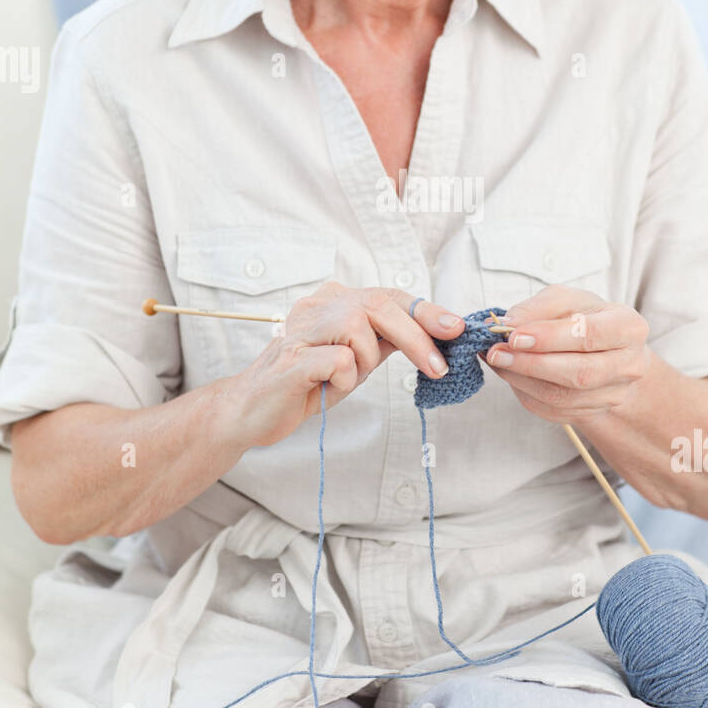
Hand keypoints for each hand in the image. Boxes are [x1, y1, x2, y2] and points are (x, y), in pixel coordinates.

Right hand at [220, 284, 463, 448]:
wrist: (252, 412)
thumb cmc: (306, 385)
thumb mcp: (356, 359)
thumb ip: (385, 340)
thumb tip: (435, 331)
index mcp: (334, 300)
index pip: (389, 296)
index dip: (426, 311)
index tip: (456, 327)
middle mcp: (318, 304)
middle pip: (380, 305)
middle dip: (416, 337)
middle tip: (439, 367)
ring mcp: (302, 327)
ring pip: (360, 330)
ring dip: (364, 363)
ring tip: (343, 380)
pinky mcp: (292, 356)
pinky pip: (339, 361)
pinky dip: (343, 380)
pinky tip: (324, 387)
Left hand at [482, 285, 649, 421]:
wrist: (605, 349)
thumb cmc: (585, 317)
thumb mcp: (566, 300)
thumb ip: (538, 308)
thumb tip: (507, 324)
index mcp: (629, 327)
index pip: (589, 334)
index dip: (550, 337)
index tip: (514, 335)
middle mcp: (629, 365)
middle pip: (579, 373)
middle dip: (532, 364)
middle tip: (497, 352)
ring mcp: (614, 393)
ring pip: (564, 397)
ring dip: (523, 380)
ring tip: (498, 361)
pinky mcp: (595, 411)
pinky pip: (554, 410)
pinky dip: (526, 393)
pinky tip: (510, 374)